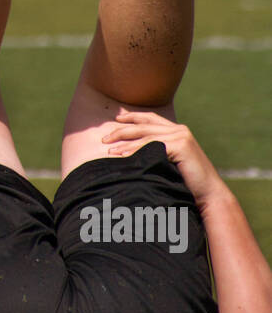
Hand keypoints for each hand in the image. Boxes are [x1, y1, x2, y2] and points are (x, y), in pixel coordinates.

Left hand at [102, 109, 224, 208]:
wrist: (208, 195)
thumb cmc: (187, 183)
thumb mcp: (169, 162)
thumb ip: (157, 152)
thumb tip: (133, 152)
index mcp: (177, 131)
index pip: (150, 118)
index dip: (133, 116)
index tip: (117, 118)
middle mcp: (179, 130)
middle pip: (144, 125)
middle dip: (122, 130)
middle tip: (104, 138)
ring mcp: (181, 136)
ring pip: (145, 136)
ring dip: (124, 142)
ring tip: (109, 149)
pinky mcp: (181, 145)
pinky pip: (151, 146)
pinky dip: (134, 150)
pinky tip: (123, 156)